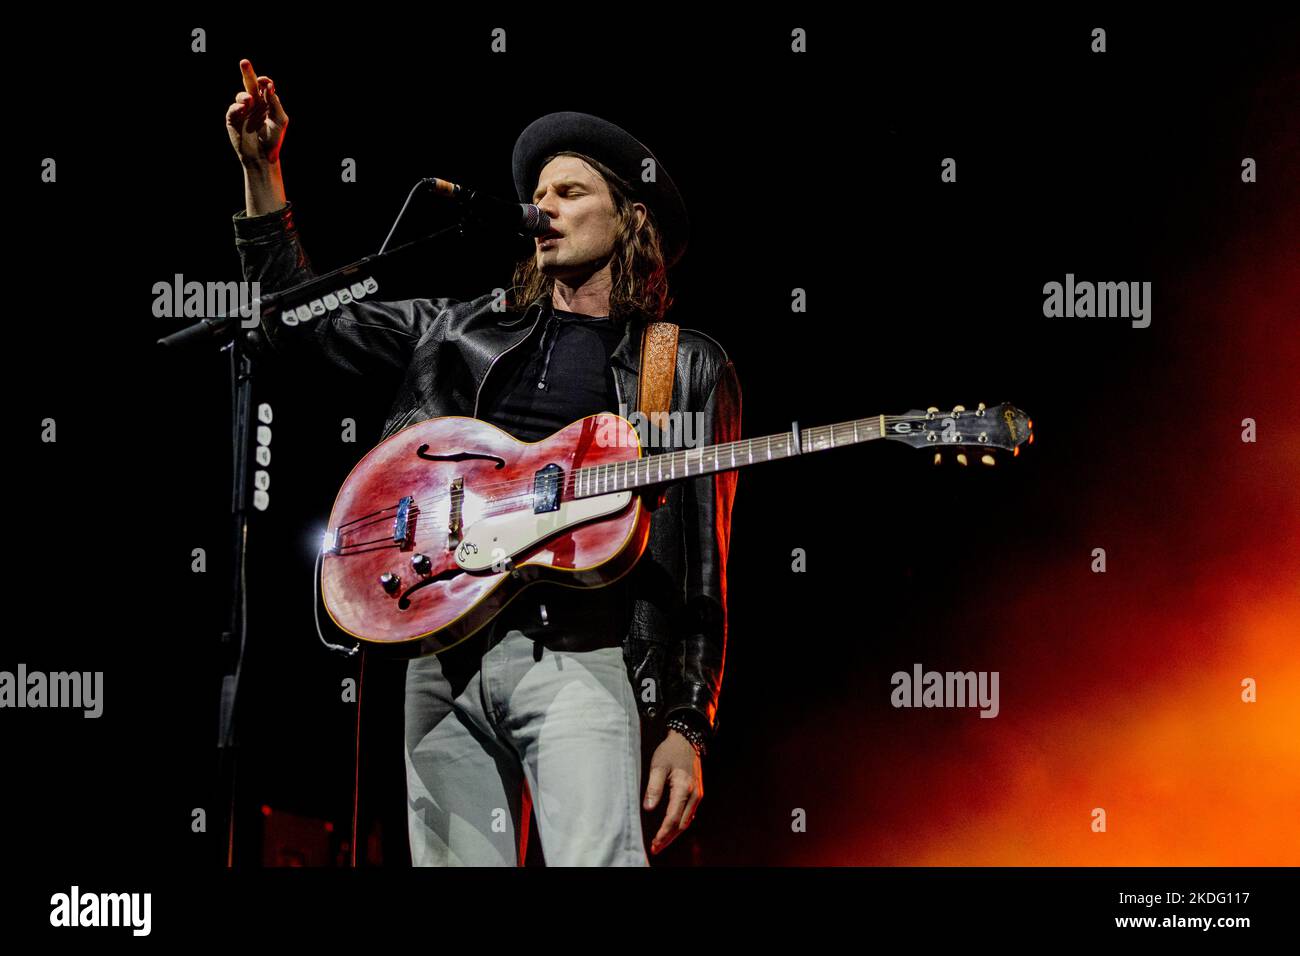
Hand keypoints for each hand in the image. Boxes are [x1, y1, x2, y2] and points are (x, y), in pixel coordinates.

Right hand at [226, 58, 288, 166]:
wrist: (263, 156)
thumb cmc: (274, 139)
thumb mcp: (280, 120)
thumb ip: (275, 102)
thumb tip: (268, 86)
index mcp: (267, 102)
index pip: (264, 86)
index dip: (264, 81)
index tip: (266, 83)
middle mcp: (254, 104)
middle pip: (250, 84)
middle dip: (247, 72)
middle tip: (244, 62)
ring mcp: (242, 110)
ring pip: (241, 96)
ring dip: (245, 96)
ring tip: (250, 101)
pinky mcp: (233, 119)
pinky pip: (233, 109)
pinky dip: (237, 107)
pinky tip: (243, 108)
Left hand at [643, 728, 702, 854]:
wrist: (687, 740)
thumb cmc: (670, 752)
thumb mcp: (658, 766)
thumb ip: (653, 788)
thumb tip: (648, 808)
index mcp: (684, 789)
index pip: (673, 818)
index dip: (663, 833)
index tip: (654, 843)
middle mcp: (694, 795)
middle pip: (682, 824)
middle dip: (668, 838)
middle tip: (655, 848)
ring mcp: (697, 795)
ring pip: (686, 821)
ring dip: (674, 834)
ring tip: (660, 843)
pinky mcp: (697, 794)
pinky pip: (689, 814)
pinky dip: (680, 825)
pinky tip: (671, 830)